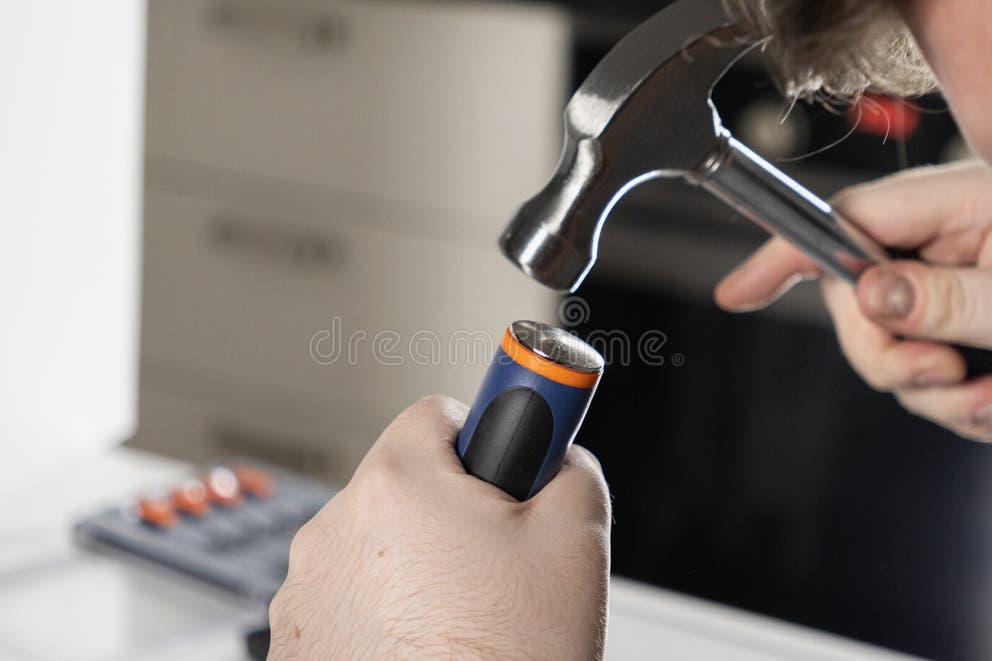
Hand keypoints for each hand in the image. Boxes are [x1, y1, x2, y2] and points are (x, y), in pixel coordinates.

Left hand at [268, 395, 610, 659]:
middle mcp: (333, 529)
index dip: (484, 428)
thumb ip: (570, 468)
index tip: (503, 432)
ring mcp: (306, 590)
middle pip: (405, 480)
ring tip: (460, 614)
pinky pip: (348, 595)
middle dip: (451, 505)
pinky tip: (424, 641)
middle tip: (494, 557)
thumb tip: (557, 457)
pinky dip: (383, 608)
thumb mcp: (576, 544)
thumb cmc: (506, 659)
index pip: (440, 411)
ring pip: (376, 541)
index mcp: (397, 485)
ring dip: (414, 560)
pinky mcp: (296, 640)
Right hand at [715, 160, 991, 440]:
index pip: (842, 223)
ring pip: (887, 350)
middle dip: (888, 357)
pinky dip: (956, 405)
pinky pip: (923, 378)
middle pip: (854, 302)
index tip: (736, 293)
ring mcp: (947, 288)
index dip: (780, 257)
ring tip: (990, 397)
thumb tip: (871, 296)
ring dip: (934, 395)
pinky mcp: (959, 329)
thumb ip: (949, 296)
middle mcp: (940, 244)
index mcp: (951, 207)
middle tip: (944, 372)